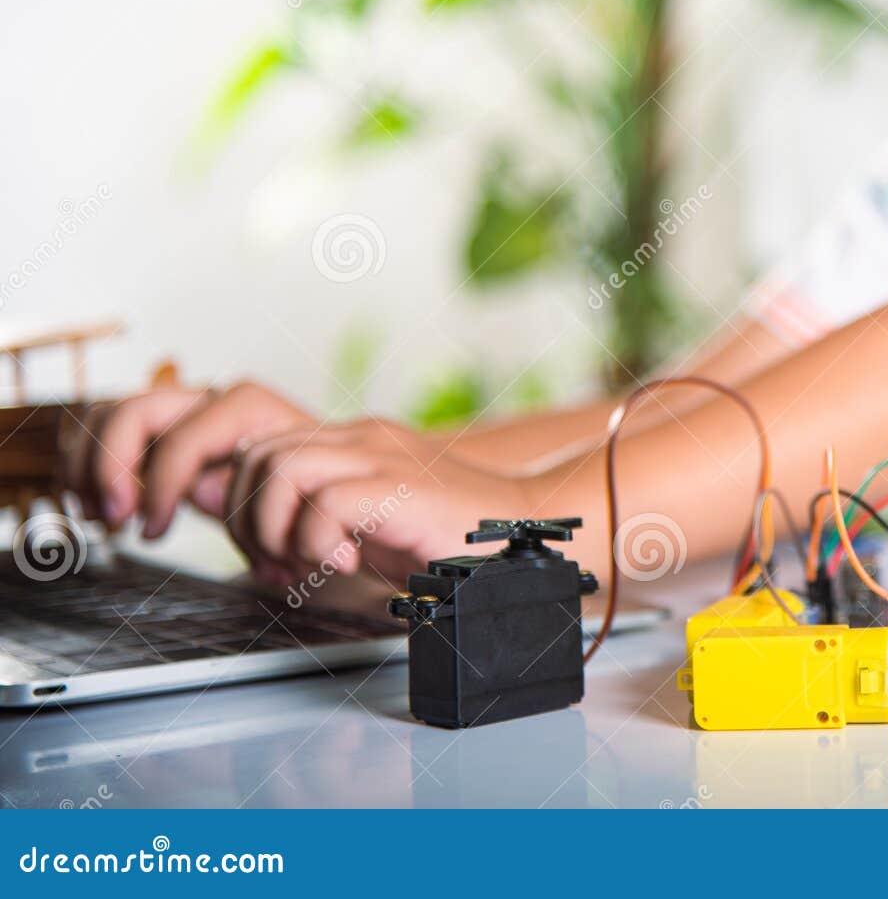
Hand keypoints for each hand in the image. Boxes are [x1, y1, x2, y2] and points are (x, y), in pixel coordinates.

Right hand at [61, 381, 312, 536]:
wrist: (316, 483)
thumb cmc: (310, 491)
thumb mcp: (293, 495)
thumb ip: (249, 490)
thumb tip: (202, 490)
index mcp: (247, 407)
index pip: (182, 438)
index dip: (160, 486)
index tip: (154, 530)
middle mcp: (207, 400)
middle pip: (131, 412)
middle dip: (110, 467)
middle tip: (115, 519)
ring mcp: (180, 410)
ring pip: (108, 415)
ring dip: (89, 465)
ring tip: (99, 514)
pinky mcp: (160, 432)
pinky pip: (104, 431)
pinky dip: (87, 465)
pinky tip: (97, 506)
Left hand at [222, 419, 534, 585]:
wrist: (528, 536)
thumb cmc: (452, 545)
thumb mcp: (368, 529)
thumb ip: (309, 519)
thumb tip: (239, 529)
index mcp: (352, 443)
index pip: (259, 447)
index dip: (243, 507)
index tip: (267, 560)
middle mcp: (362, 438)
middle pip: (256, 454)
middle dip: (248, 522)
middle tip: (280, 569)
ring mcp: (382, 456)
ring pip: (280, 467)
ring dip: (276, 529)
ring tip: (309, 566)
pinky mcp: (401, 487)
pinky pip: (325, 501)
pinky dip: (319, 542)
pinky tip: (349, 565)